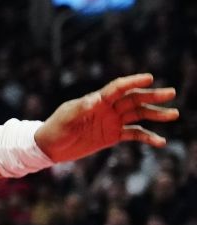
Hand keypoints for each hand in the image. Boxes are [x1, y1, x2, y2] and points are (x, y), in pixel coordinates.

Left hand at [35, 73, 177, 162]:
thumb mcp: (66, 117)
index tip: (149, 78)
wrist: (50, 146)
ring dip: (155, 114)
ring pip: (138, 115)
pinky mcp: (113, 136)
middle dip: (152, 96)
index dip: (133, 82)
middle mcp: (107, 109)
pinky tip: (161, 141)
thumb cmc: (56, 127)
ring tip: (174, 114)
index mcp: (96, 100)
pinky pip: (134, 134)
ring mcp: (112, 122)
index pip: (118, 88)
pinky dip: (147, 137)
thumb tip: (95, 100)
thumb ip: (81, 108)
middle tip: (171, 93)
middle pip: (133, 100)